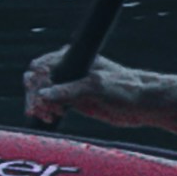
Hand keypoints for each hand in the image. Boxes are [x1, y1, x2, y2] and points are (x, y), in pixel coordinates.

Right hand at [25, 47, 143, 128]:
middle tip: (39, 110)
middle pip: (37, 79)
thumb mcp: (96, 87)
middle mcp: (69, 69)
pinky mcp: (74, 100)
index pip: (41, 66)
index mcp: (73, 57)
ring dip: (39, 105)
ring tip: (48, 116)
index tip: (39, 98)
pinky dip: (46, 111)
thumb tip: (43, 95)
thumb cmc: (124, 88)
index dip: (36, 81)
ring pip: (42, 93)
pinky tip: (50, 118)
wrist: (142, 104)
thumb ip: (70, 91)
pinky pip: (52, 104)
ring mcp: (70, 85)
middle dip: (34, 95)